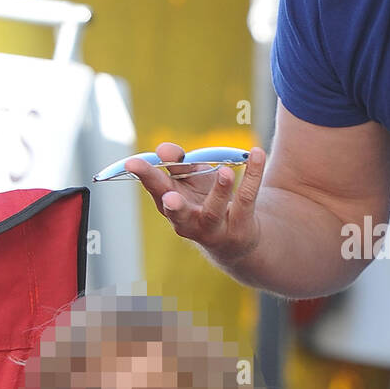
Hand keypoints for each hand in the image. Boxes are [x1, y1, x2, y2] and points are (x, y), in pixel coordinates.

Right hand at [127, 142, 265, 266]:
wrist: (236, 239)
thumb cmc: (206, 202)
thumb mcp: (191, 180)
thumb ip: (178, 163)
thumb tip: (163, 149)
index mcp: (170, 204)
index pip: (155, 189)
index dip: (145, 175)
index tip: (132, 163)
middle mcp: (187, 221)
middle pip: (177, 212)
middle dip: (173, 205)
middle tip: (169, 198)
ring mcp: (214, 228)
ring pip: (214, 210)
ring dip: (220, 190)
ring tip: (225, 172)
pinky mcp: (240, 227)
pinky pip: (247, 199)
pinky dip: (253, 175)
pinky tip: (257, 154)